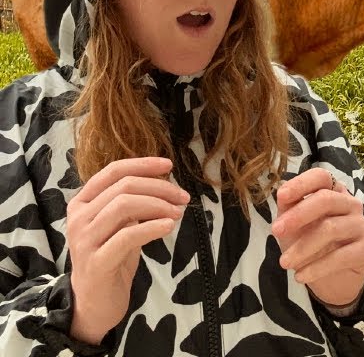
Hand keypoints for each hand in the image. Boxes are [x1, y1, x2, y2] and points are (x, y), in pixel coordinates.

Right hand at [67, 157, 188, 344]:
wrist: (95, 300)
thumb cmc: (112, 256)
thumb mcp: (120, 223)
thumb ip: (132, 201)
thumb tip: (164, 180)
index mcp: (82, 202)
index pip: (113, 171)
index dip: (143, 165)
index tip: (169, 165)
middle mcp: (78, 217)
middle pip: (124, 187)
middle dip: (160, 188)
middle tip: (182, 198)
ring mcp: (84, 240)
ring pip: (124, 206)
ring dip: (158, 205)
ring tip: (178, 213)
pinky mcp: (96, 262)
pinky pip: (127, 236)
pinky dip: (152, 227)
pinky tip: (169, 226)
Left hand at [273, 168, 363, 308]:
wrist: (332, 280)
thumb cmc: (311, 246)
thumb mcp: (295, 227)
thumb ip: (289, 209)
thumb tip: (283, 193)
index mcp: (333, 193)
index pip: (322, 177)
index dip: (302, 183)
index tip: (282, 197)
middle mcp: (351, 205)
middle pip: (326, 199)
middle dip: (298, 215)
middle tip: (276, 232)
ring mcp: (361, 226)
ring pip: (330, 229)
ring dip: (302, 247)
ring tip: (284, 263)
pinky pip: (340, 256)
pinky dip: (316, 268)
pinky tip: (300, 276)